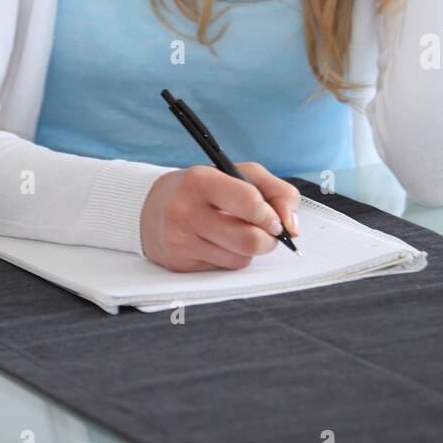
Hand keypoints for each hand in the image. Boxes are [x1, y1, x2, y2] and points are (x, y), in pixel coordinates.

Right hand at [140, 161, 300, 271]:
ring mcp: (180, 240)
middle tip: (268, 233)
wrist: (151, 208)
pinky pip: (224, 269)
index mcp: (201, 180)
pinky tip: (217, 243)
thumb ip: (274, 190)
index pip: (249, 202)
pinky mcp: (180, 264)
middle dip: (268, 240)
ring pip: (240, 258)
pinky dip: (230, 257)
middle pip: (249, 240)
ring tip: (237, 233)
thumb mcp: (237, 173)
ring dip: (249, 250)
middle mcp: (186, 210)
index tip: (278, 221)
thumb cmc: (203, 189)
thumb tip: (291, 226)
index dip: (272, 215)